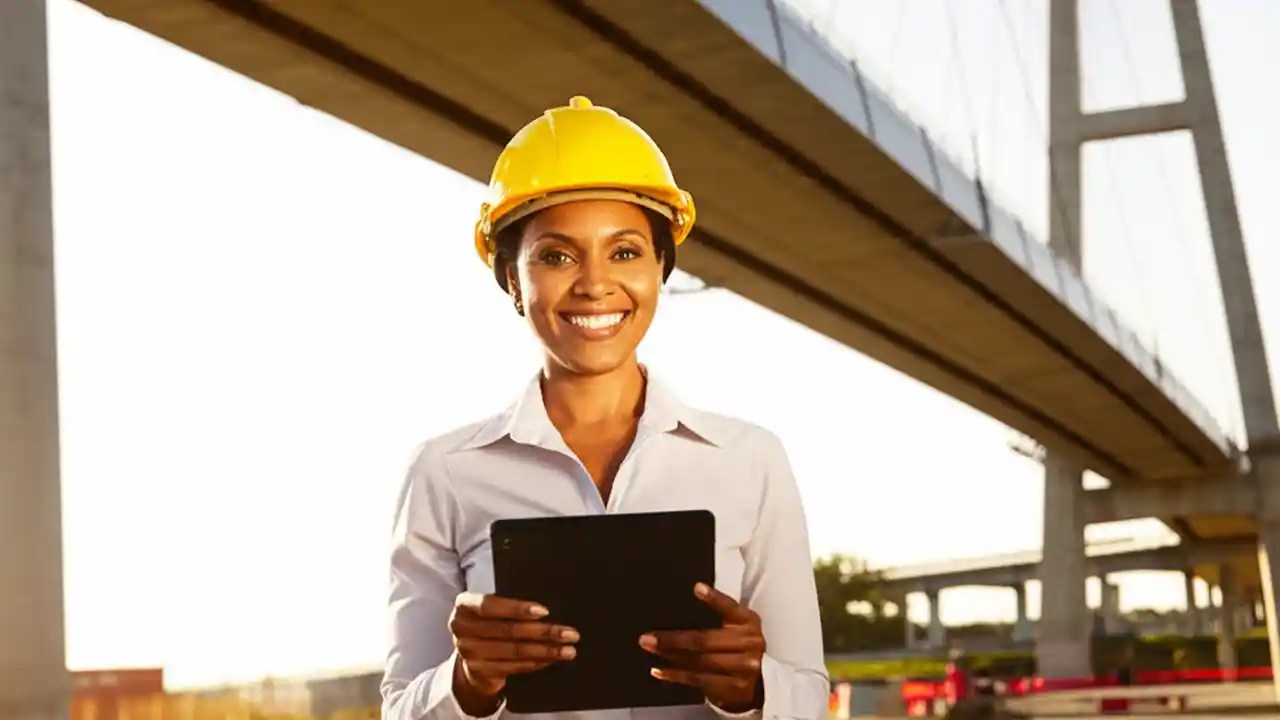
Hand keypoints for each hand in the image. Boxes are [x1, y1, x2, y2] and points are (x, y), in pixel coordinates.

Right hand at [449, 592, 579, 714]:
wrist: (471, 655)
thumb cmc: (489, 623)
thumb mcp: (492, 610)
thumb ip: (511, 606)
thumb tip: (547, 611)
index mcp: (464, 605)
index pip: (490, 605)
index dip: (517, 608)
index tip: (545, 611)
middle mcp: (461, 628)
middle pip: (508, 630)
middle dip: (544, 632)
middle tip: (570, 633)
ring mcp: (468, 653)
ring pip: (514, 651)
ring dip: (546, 650)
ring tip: (568, 649)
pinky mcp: (479, 672)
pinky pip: (514, 667)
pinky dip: (536, 662)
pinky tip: (552, 659)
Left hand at [640, 583, 764, 712]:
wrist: (760, 681)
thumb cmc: (740, 646)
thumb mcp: (737, 625)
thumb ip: (719, 614)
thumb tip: (688, 598)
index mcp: (748, 621)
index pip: (729, 607)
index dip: (714, 598)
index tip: (696, 588)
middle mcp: (749, 643)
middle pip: (704, 640)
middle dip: (673, 639)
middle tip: (648, 636)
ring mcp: (743, 667)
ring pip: (698, 661)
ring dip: (670, 655)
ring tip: (651, 648)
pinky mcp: (733, 687)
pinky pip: (698, 679)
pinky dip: (676, 675)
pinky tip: (660, 671)